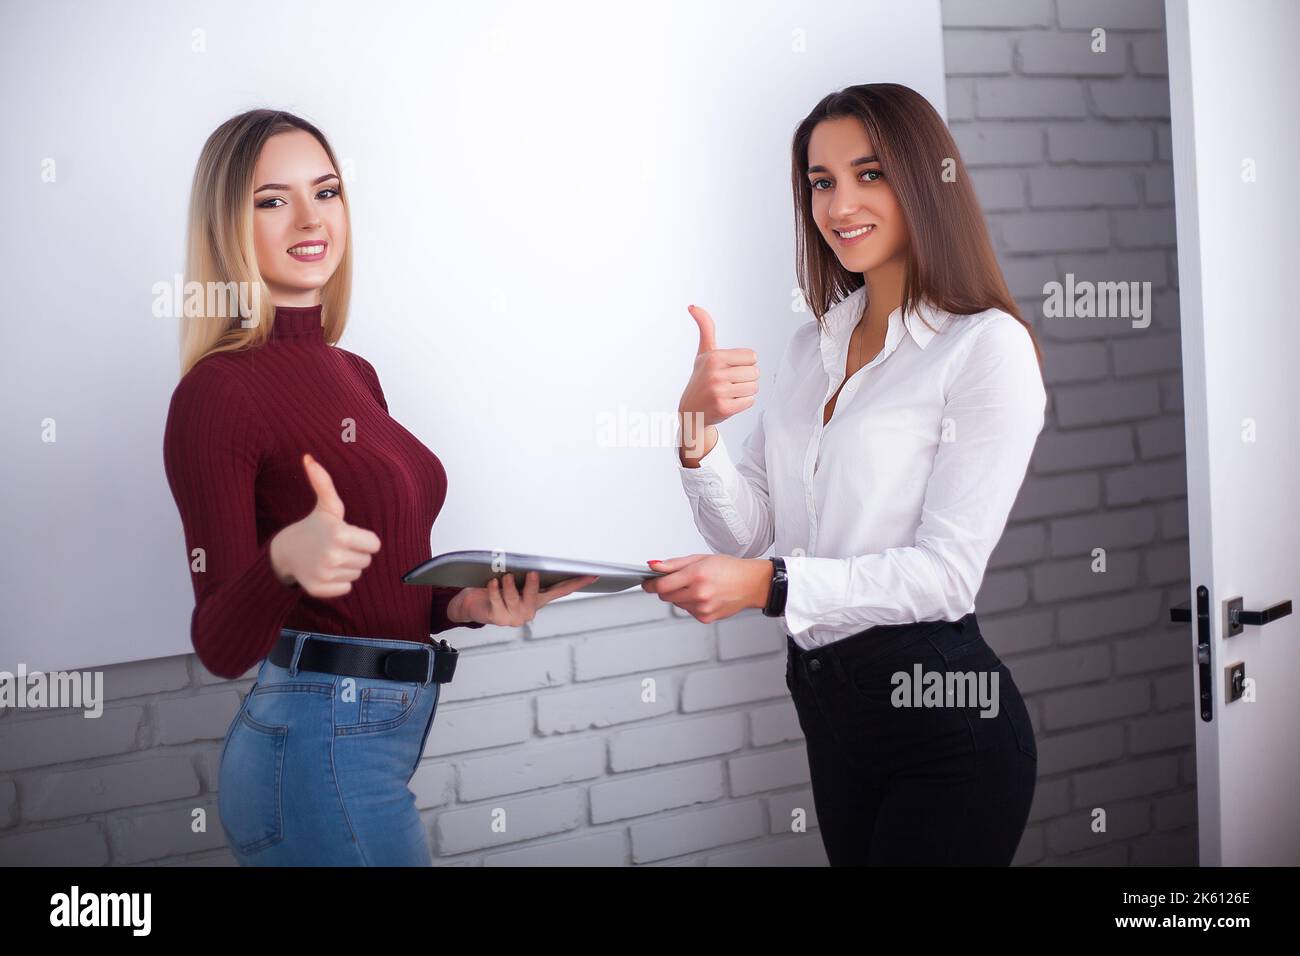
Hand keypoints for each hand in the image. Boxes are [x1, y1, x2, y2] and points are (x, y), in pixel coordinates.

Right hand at [269, 453, 381, 598]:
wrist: (284, 551)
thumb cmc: (313, 526)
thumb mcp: (325, 506)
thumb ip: (324, 482)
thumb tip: (308, 457)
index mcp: (340, 534)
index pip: (375, 544)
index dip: (364, 539)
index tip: (348, 535)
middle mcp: (333, 556)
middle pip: (367, 561)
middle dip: (356, 553)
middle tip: (337, 546)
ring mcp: (325, 575)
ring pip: (357, 574)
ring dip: (347, 567)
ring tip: (329, 556)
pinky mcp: (320, 589)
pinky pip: (346, 588)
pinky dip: (339, 582)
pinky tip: (325, 570)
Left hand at [446, 571, 599, 626]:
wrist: (474, 605)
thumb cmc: (496, 590)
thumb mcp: (515, 580)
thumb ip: (525, 575)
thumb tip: (532, 562)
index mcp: (538, 600)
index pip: (562, 590)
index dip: (579, 582)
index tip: (594, 575)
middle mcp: (529, 610)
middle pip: (537, 595)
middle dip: (533, 584)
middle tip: (533, 572)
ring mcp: (515, 616)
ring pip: (513, 598)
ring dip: (509, 585)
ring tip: (505, 575)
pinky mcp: (499, 618)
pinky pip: (497, 601)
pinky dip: (495, 590)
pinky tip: (493, 581)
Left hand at [640, 554, 771, 623]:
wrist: (751, 584)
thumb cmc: (729, 569)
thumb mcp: (700, 558)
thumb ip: (673, 564)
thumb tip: (653, 566)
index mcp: (697, 575)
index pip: (662, 585)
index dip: (651, 584)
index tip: (647, 582)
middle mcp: (699, 593)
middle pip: (666, 596)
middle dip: (666, 588)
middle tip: (677, 580)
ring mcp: (702, 608)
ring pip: (676, 603)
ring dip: (680, 595)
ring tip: (697, 586)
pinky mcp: (705, 617)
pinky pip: (688, 610)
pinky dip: (690, 603)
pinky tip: (704, 596)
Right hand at [677, 305, 759, 457]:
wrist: (691, 411)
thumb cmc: (701, 379)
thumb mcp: (703, 352)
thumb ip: (705, 328)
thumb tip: (692, 306)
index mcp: (714, 357)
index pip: (752, 356)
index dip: (745, 364)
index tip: (730, 369)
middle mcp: (716, 373)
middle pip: (755, 372)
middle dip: (746, 378)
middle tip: (730, 383)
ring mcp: (719, 392)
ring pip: (754, 387)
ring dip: (745, 391)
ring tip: (729, 392)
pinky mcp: (724, 408)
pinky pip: (750, 402)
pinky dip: (742, 403)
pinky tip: (729, 402)